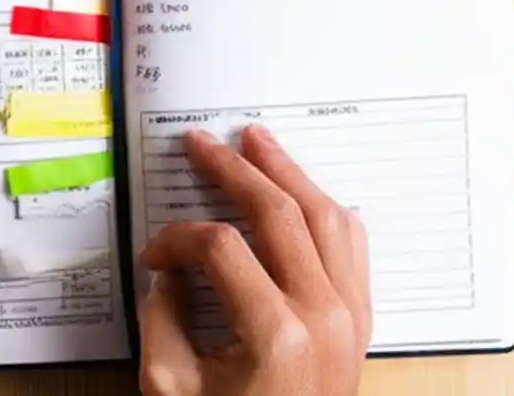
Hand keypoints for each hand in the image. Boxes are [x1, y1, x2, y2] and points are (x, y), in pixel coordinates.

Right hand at [137, 126, 370, 395]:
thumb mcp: (171, 385)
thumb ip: (163, 316)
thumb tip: (169, 270)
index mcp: (275, 334)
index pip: (220, 247)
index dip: (177, 240)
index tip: (154, 256)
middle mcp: (323, 317)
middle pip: (279, 213)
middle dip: (233, 170)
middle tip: (203, 143)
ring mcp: (350, 318)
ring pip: (325, 217)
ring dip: (288, 173)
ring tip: (258, 142)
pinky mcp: (359, 323)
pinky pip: (353, 246)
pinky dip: (327, 210)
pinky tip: (305, 192)